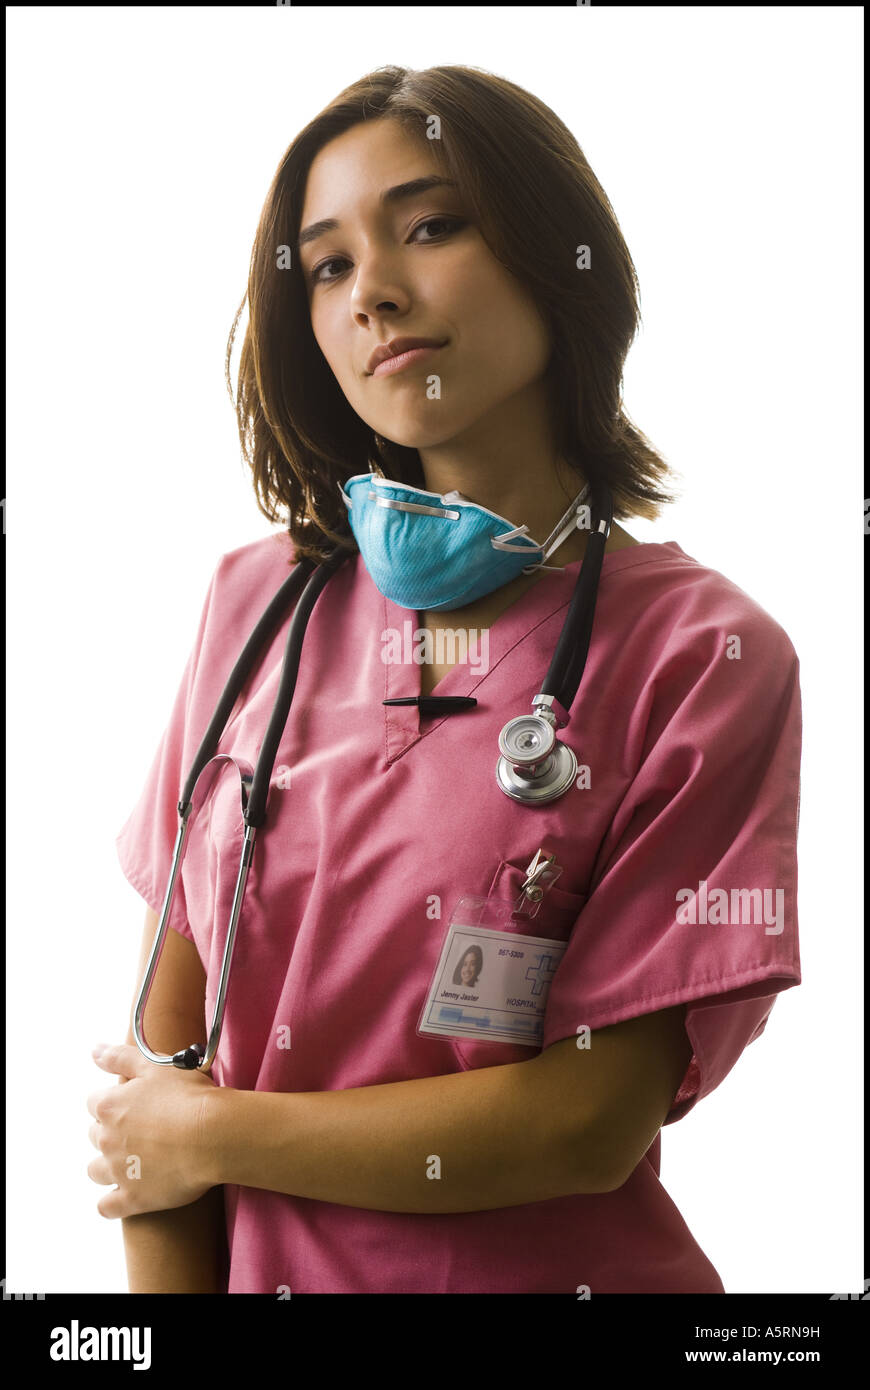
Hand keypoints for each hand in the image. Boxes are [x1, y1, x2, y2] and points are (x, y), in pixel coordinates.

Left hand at [87, 1042, 217, 1218]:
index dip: (114, 1102)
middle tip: (141, 1129)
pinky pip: (107, 1206)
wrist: (214, 1136)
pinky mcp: (133, 1199)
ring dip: (108, 1165)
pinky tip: (123, 1195)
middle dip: (112, 1132)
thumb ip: (120, 1057)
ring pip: (96, 1171)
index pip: (95, 1103)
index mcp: (110, 1106)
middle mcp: (106, 1139)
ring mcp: (118, 1172)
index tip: (134, 1103)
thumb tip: (93, 1050)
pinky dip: (111, 1202)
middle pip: (95, 1136)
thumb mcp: (155, 1066)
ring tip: (132, 1161)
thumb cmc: (189, 1096)